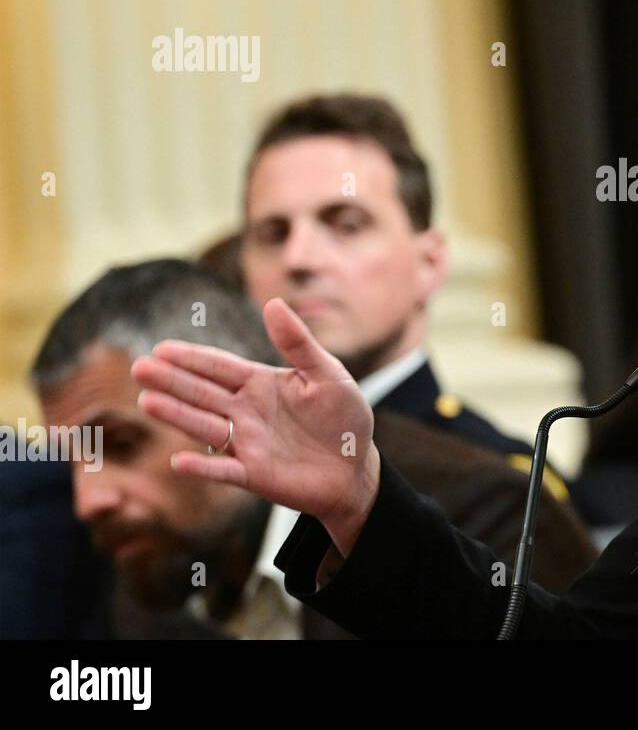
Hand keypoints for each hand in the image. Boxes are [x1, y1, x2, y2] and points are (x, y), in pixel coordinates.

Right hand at [132, 298, 379, 552]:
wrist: (356, 466)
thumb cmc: (343, 416)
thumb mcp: (328, 373)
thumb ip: (298, 343)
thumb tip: (273, 303)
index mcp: (260, 383)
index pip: (219, 367)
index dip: (192, 358)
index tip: (161, 349)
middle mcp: (246, 411)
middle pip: (203, 393)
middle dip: (172, 380)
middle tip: (140, 368)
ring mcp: (247, 443)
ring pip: (205, 426)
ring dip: (178, 415)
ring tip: (147, 401)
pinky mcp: (254, 475)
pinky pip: (224, 471)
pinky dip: (203, 467)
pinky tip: (179, 462)